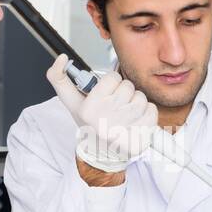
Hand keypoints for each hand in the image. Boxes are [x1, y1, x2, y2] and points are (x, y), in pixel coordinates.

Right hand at [46, 54, 158, 172]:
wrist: (103, 153)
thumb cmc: (89, 123)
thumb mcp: (71, 103)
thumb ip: (59, 78)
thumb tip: (62, 58)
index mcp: (89, 108)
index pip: (113, 77)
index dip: (111, 84)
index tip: (106, 95)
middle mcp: (107, 118)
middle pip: (128, 86)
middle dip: (123, 93)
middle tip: (115, 107)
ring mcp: (126, 128)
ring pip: (141, 97)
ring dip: (135, 103)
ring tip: (125, 115)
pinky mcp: (142, 136)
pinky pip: (152, 110)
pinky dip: (147, 113)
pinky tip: (136, 121)